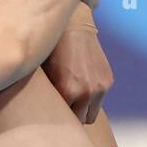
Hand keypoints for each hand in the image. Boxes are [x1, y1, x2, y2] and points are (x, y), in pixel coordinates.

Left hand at [43, 5, 113, 123]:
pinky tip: (80, 83)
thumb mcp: (43, 74)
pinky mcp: (108, 80)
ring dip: (82, 108)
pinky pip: (99, 99)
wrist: (73, 25)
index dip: (55, 114)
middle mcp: (87, 92)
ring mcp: (100, 87)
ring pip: (91, 114)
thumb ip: (47, 96)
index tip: (50, 108)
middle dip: (70, 114)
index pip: (63, 120)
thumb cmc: (50, 48)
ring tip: (71, 95)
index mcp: (68, 91)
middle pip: (79, 121)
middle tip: (61, 103)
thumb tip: (38, 113)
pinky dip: (91, 96)